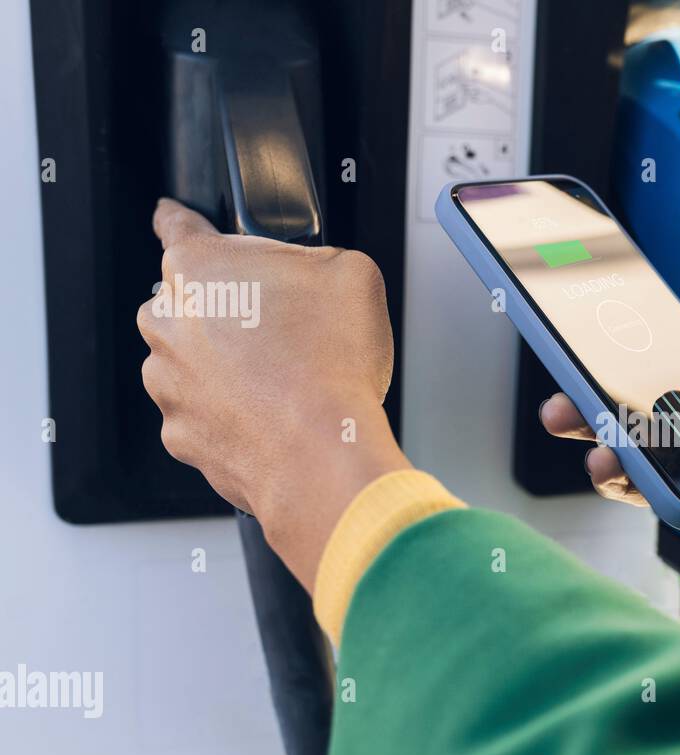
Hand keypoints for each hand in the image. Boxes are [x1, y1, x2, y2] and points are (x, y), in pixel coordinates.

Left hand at [137, 198, 410, 587]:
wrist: (323, 455)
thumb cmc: (331, 368)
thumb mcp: (354, 274)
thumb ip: (322, 259)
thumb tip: (321, 276)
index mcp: (200, 267)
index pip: (176, 224)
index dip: (181, 219)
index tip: (175, 219)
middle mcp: (169, 323)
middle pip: (189, 301)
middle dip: (229, 309)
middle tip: (285, 328)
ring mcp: (169, 384)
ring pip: (193, 362)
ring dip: (229, 366)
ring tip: (286, 379)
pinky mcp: (182, 435)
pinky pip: (204, 415)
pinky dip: (232, 415)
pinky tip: (274, 416)